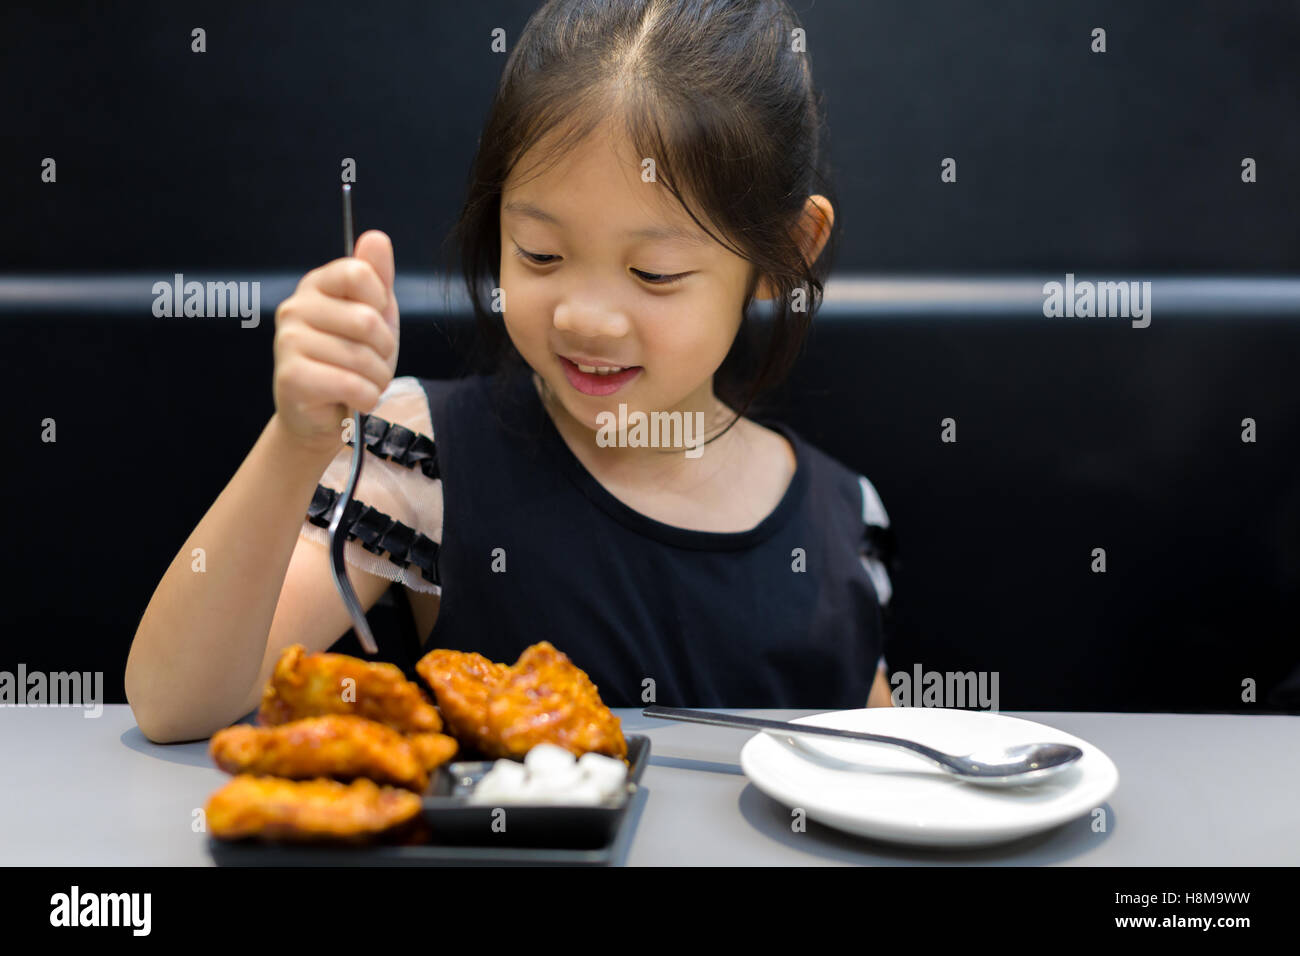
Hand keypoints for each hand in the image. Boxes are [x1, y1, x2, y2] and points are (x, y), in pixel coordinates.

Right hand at [271, 230, 400, 456]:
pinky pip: (351, 384)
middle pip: (367, 320)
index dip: (381, 304)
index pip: (360, 274)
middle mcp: (295, 307)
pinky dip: (365, 397)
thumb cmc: (351, 361)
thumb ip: (377, 277)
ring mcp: (288, 341)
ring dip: (376, 379)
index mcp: (316, 285)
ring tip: (362, 383)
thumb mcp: (374, 315)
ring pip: (361, 357)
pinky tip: (354, 399)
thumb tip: (377, 237)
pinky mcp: (291, 377)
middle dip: (383, 351)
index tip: (374, 323)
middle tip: (371, 364)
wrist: (324, 414)